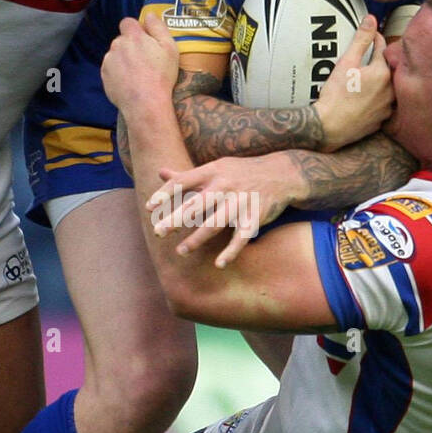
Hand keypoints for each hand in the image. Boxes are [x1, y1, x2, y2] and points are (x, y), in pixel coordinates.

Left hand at [101, 10, 179, 110]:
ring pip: (116, 55)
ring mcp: (108, 61)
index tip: (145, 41)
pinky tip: (130, 83)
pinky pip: (111, 70)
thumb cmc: (161, 75)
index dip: (136, 30)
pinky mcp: (104, 77)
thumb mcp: (169, 47)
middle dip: (131, 46)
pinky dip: (118, 74)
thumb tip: (149, 15)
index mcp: (132, 36)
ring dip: (124, 60)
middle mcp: (116, 45)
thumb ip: (158, 27)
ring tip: (138, 75)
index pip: (128, 22)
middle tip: (145, 61)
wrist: (145, 103)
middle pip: (122, 40)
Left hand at [146, 151, 297, 266]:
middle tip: (158, 232)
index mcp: (212, 172)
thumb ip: (187, 175)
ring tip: (181, 252)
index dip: (166, 193)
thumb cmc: (240, 172)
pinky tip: (219, 264)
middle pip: (197, 204)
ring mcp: (241, 201)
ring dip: (198, 238)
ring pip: (216, 223)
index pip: (184, 181)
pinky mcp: (255, 216)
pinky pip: (241, 237)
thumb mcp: (215, 168)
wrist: (282, 173)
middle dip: (177, 218)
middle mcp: (225, 185)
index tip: (149, 207)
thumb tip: (159, 172)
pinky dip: (231, 252)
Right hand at [313, 18, 392, 150]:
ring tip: (367, 78)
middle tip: (367, 57)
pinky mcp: (382, 120)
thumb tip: (371, 19)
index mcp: (383, 73)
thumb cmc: (335, 96)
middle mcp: (390, 90)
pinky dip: (378, 98)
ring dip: (381, 80)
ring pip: (388, 87)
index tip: (370, 35)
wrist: (328, 128)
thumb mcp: (346, 63)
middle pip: (388, 67)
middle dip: (379, 60)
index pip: (382, 47)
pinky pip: (384, 103)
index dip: (374, 39)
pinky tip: (366, 97)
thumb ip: (361, 40)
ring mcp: (388, 107)